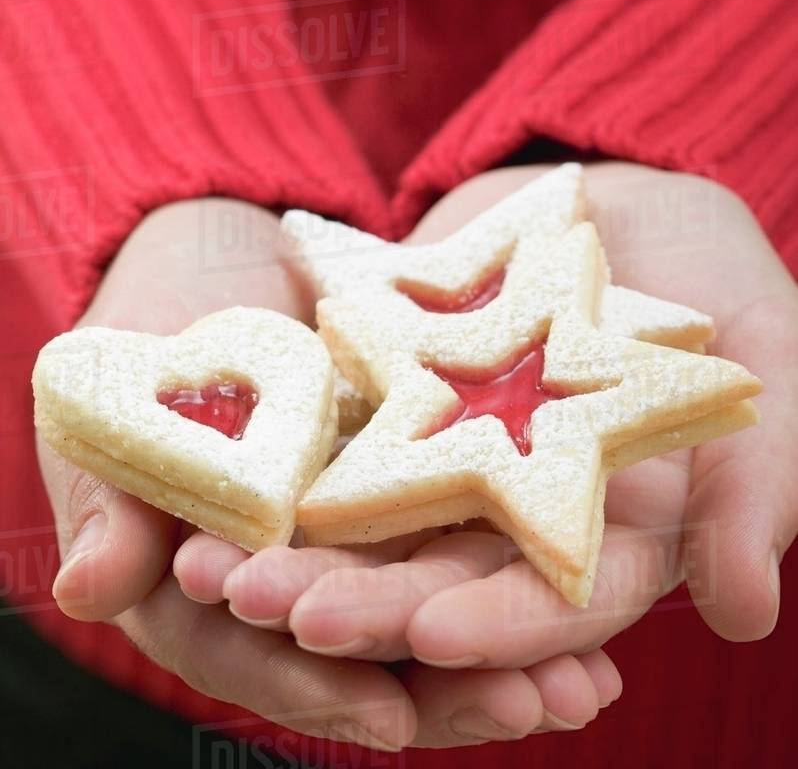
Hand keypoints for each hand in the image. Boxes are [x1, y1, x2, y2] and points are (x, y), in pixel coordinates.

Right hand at [37, 195, 620, 747]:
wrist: (216, 253)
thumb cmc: (143, 336)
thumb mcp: (113, 409)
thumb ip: (112, 502)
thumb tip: (91, 587)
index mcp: (204, 584)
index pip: (251, 655)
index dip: (314, 686)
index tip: (388, 717)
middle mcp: (291, 576)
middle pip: (360, 655)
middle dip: (443, 689)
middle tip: (527, 711)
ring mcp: (356, 532)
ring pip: (427, 609)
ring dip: (506, 655)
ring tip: (585, 686)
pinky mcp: (414, 474)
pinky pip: (469, 531)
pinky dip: (523, 566)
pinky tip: (589, 598)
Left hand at [187, 164, 795, 676]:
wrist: (633, 194)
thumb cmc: (725, 282)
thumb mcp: (769, 368)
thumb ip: (756, 485)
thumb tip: (743, 610)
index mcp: (611, 533)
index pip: (555, 604)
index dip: (501, 627)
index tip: (433, 636)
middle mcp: (519, 511)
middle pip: (440, 577)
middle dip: (361, 601)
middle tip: (270, 608)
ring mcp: (451, 453)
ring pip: (368, 523)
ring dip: (294, 549)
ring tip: (212, 566)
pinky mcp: (397, 392)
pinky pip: (334, 434)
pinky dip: (281, 461)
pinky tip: (217, 475)